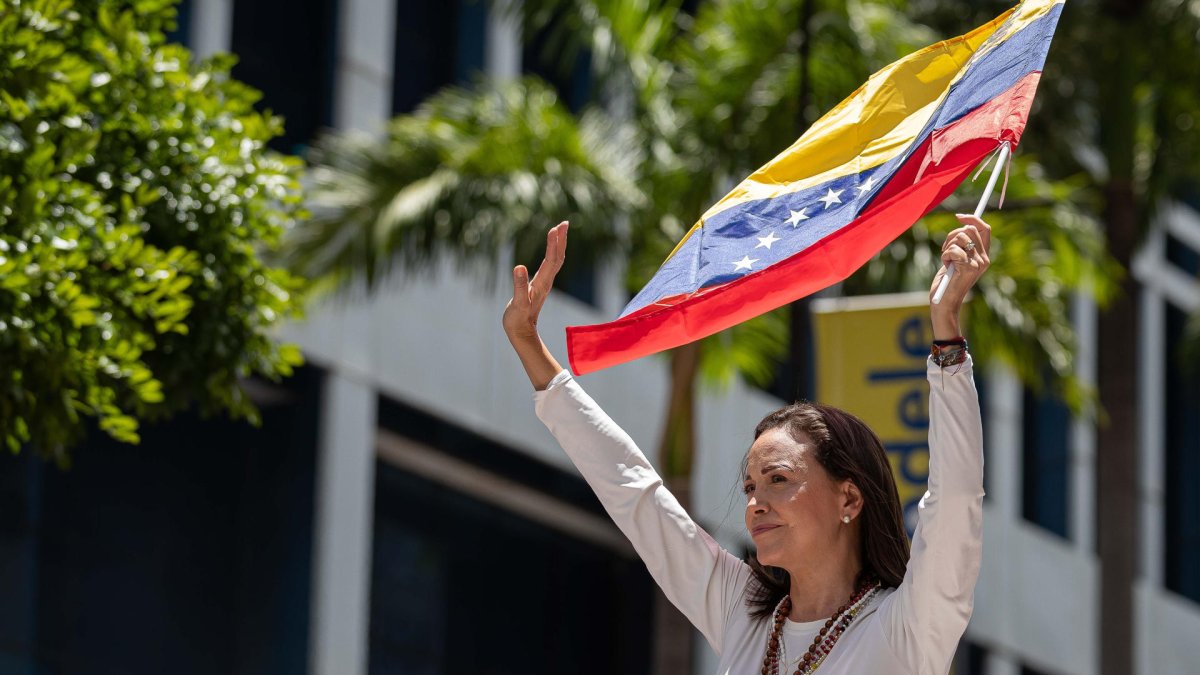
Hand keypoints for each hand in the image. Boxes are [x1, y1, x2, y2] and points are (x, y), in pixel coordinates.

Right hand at [503, 221, 567, 343]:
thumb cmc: (518, 319)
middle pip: (558, 257)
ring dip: (558, 245)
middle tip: (564, 223)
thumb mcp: (517, 303)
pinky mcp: (540, 285)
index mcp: (542, 283)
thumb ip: (519, 286)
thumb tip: (519, 267)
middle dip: (561, 240)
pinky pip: (550, 265)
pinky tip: (551, 249)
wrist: (522, 332)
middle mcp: (546, 281)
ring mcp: (544, 283)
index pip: (551, 260)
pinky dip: (552, 253)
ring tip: (559, 230)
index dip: (553, 244)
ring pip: (555, 260)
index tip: (555, 228)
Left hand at [929, 214, 990, 339]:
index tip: (958, 216)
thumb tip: (963, 225)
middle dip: (952, 234)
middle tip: (945, 248)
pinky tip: (946, 267)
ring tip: (946, 260)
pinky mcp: (968, 268)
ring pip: (960, 238)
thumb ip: (962, 246)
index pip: (984, 229)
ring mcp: (978, 264)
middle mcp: (984, 259)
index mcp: (984, 256)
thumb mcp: (956, 260)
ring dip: (947, 246)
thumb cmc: (947, 283)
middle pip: (970, 230)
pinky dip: (945, 255)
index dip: (972, 219)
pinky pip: (953, 250)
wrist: (944, 304)